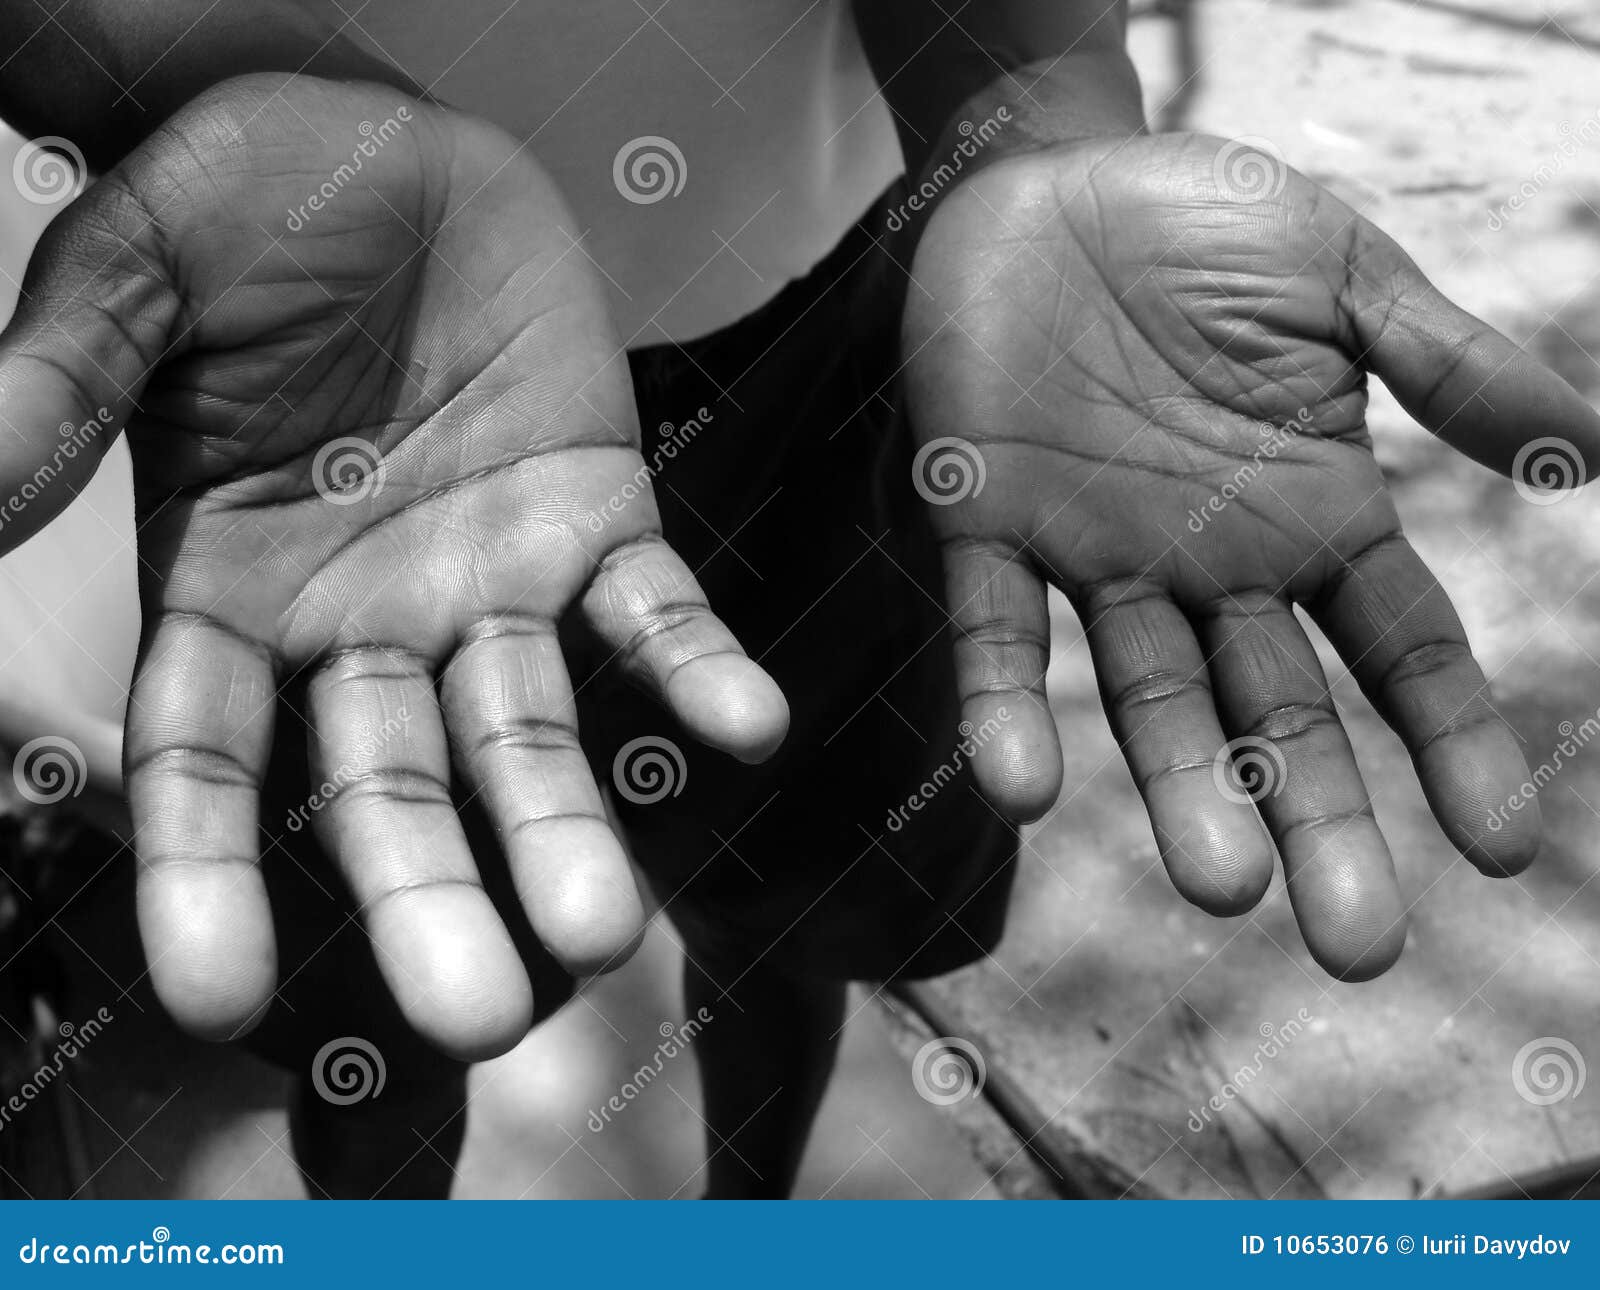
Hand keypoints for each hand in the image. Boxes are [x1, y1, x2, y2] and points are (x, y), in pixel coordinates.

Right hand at [0, 75, 787, 1053]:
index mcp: (228, 589)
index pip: (208, 760)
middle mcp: (363, 620)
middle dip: (431, 899)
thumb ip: (61, 380)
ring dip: (572, 826)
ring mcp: (490, 580)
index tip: (217, 997)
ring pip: (531, 734)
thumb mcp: (136, 272)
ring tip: (605, 929)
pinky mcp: (597, 519)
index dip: (209, 873)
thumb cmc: (239, 199)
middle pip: (391, 789)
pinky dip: (699, 672)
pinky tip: (750, 727)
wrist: (383, 139)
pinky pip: (658, 613)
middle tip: (482, 1019)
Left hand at [903, 132, 1599, 978]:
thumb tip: (1589, 453)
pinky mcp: (984, 525)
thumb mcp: (1344, 276)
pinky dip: (1005, 712)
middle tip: (1357, 948)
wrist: (1045, 179)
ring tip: (1221, 887)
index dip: (1449, 746)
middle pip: (1278, 713)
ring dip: (1180, 792)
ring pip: (1147, 699)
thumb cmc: (1198, 225)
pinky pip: (995, 637)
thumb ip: (1444, 363)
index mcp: (1310, 511)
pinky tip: (1020, 792)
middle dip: (1317, 823)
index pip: (1399, 651)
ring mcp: (1097, 554)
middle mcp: (1210, 562)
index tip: (1501, 852)